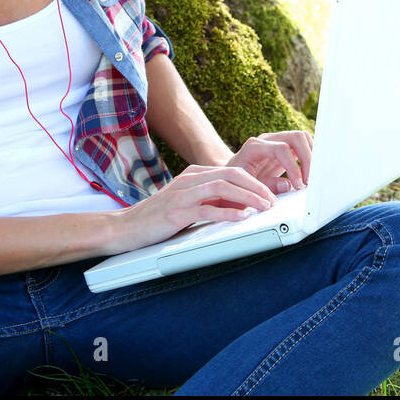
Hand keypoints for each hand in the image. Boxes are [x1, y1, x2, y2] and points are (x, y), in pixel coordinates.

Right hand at [105, 163, 280, 253]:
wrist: (125, 228)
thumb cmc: (158, 219)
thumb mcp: (189, 204)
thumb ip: (212, 201)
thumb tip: (243, 207)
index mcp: (195, 175)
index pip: (233, 171)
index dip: (255, 182)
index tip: (271, 194)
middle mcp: (190, 179)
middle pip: (232, 174)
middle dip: (257, 186)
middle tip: (273, 200)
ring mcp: (182, 194)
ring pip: (223, 188)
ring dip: (248, 197)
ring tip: (264, 207)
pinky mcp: (176, 212)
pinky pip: (207, 209)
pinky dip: (228, 213)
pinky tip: (242, 218)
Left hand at [222, 130, 312, 193]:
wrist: (230, 177)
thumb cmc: (236, 182)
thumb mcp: (247, 188)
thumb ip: (267, 186)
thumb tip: (288, 185)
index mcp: (254, 147)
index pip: (281, 149)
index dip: (293, 166)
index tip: (298, 184)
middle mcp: (266, 140)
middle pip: (296, 137)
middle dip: (307, 159)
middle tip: (308, 181)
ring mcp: (276, 141)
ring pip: (302, 137)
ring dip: (311, 156)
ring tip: (309, 178)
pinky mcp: (284, 146)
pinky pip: (302, 144)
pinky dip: (309, 156)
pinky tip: (307, 173)